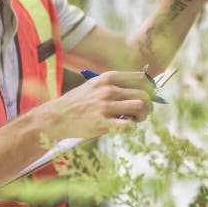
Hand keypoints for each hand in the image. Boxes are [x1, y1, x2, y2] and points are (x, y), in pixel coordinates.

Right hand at [38, 71, 154, 139]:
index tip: (149, 96)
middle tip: (144, 112)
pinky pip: (129, 126)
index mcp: (108, 78)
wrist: (57, 116)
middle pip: (144, 94)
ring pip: (140, 108)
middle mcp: (108, 90)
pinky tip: (124, 127)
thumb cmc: (78, 101)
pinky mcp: (102, 123)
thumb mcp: (95, 85)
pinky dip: (131, 128)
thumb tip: (141, 91)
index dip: (150, 89)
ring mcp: (105, 106)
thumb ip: (115, 85)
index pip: (141, 78)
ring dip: (142, 116)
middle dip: (148, 105)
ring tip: (134, 120)